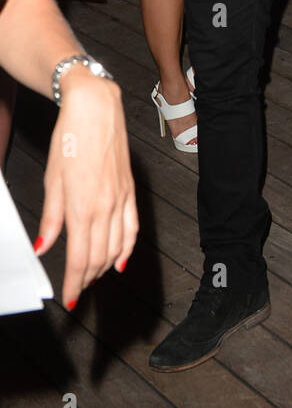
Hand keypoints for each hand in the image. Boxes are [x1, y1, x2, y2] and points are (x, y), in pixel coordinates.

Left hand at [35, 75, 137, 309]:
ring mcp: (121, 199)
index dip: (75, 283)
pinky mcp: (131, 190)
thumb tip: (44, 246)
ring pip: (116, 246)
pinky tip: (119, 260)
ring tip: (91, 277)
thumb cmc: (70, 138)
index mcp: (82, 207)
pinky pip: (132, 228)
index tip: (70, 298)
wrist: (95, 109)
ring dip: (103, 267)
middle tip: (77, 290)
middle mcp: (105, 207)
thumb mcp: (52, 179)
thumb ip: (51, 217)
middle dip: (87, 278)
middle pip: (98, 257)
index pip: (80, 258)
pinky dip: (127, 249)